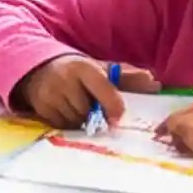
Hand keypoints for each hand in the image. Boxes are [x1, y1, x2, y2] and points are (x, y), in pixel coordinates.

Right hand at [14, 56, 160, 129]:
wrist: (38, 67)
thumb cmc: (76, 70)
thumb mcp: (100, 69)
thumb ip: (127, 77)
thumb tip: (155, 82)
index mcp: (84, 67)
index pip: (104, 90)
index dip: (113, 106)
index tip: (117, 117)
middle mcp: (65, 79)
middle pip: (89, 111)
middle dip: (94, 113)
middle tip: (92, 106)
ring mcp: (50, 94)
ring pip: (76, 120)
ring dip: (81, 119)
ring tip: (78, 107)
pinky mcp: (41, 107)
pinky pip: (62, 125)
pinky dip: (68, 123)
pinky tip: (66, 110)